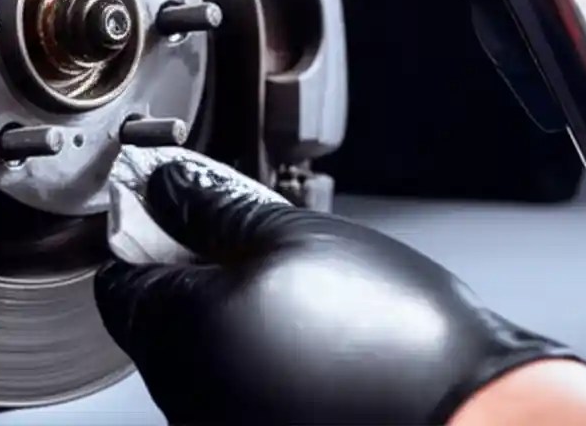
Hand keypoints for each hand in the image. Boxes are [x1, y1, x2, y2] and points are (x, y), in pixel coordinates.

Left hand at [95, 150, 585, 423]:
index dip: (148, 227)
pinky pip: (236, 384)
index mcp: (179, 335)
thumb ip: (211, 206)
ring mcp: (222, 422)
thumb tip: (164, 183)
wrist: (468, 419)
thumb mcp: (295, 234)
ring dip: (230, 305)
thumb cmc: (391, 335)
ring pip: (200, 351)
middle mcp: (186, 395)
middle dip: (195, 264)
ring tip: (301, 283)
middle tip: (256, 233)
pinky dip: (259, 349)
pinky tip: (316, 330)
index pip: (117, 277)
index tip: (182, 201)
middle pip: (158, 315)